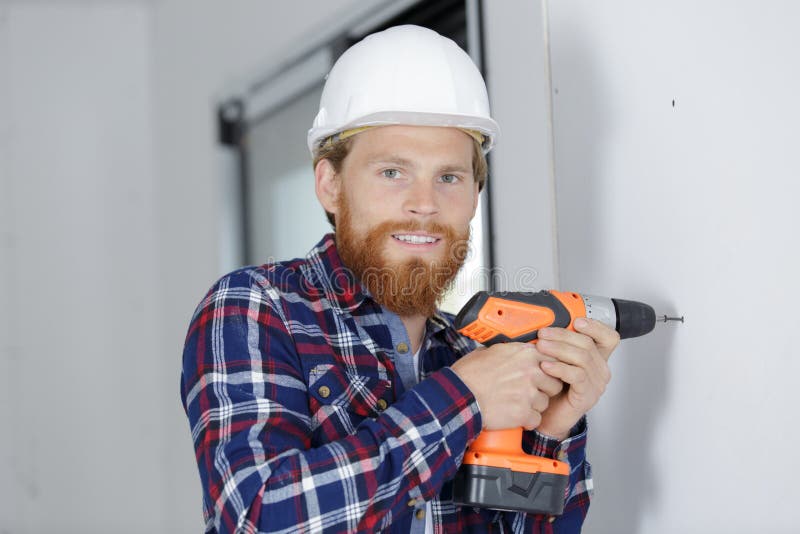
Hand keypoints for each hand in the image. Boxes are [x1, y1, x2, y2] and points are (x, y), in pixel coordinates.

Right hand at [451, 342, 562, 430]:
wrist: (458, 396)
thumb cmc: (469, 374)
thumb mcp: (489, 352)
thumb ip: (510, 351)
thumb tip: (515, 351)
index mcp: (525, 353)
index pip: (553, 361)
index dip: (548, 371)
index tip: (542, 376)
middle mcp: (531, 372)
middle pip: (554, 384)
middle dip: (544, 390)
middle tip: (529, 393)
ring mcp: (528, 393)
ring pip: (544, 403)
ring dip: (533, 406)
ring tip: (516, 405)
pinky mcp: (523, 412)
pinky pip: (535, 420)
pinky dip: (526, 421)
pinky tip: (514, 416)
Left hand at [534, 318, 619, 438]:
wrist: (548, 417)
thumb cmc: (552, 388)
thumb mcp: (557, 361)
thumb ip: (559, 345)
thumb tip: (546, 326)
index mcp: (597, 359)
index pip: (608, 338)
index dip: (596, 327)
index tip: (577, 321)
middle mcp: (600, 370)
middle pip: (588, 344)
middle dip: (564, 335)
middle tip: (544, 334)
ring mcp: (596, 384)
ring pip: (583, 358)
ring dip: (559, 349)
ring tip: (541, 347)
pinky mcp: (587, 396)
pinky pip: (577, 376)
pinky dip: (560, 368)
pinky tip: (546, 366)